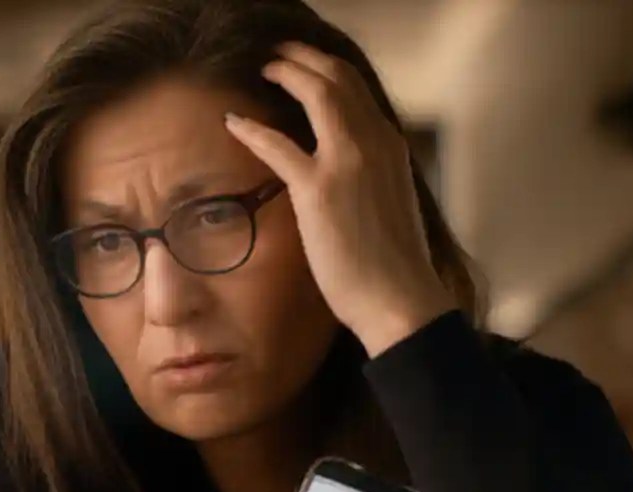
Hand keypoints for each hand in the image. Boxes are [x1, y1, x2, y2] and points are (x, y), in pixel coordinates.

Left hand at [223, 41, 454, 356]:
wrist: (400, 298)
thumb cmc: (392, 266)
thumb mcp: (388, 206)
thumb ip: (370, 179)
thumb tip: (347, 179)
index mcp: (391, 148)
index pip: (359, 91)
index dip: (329, 71)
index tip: (306, 66)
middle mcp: (375, 143)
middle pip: (339, 78)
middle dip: (306, 57)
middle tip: (278, 52)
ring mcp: (348, 161)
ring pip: (317, 92)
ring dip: (287, 72)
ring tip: (262, 67)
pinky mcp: (319, 189)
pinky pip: (277, 145)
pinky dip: (252, 128)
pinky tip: (232, 121)